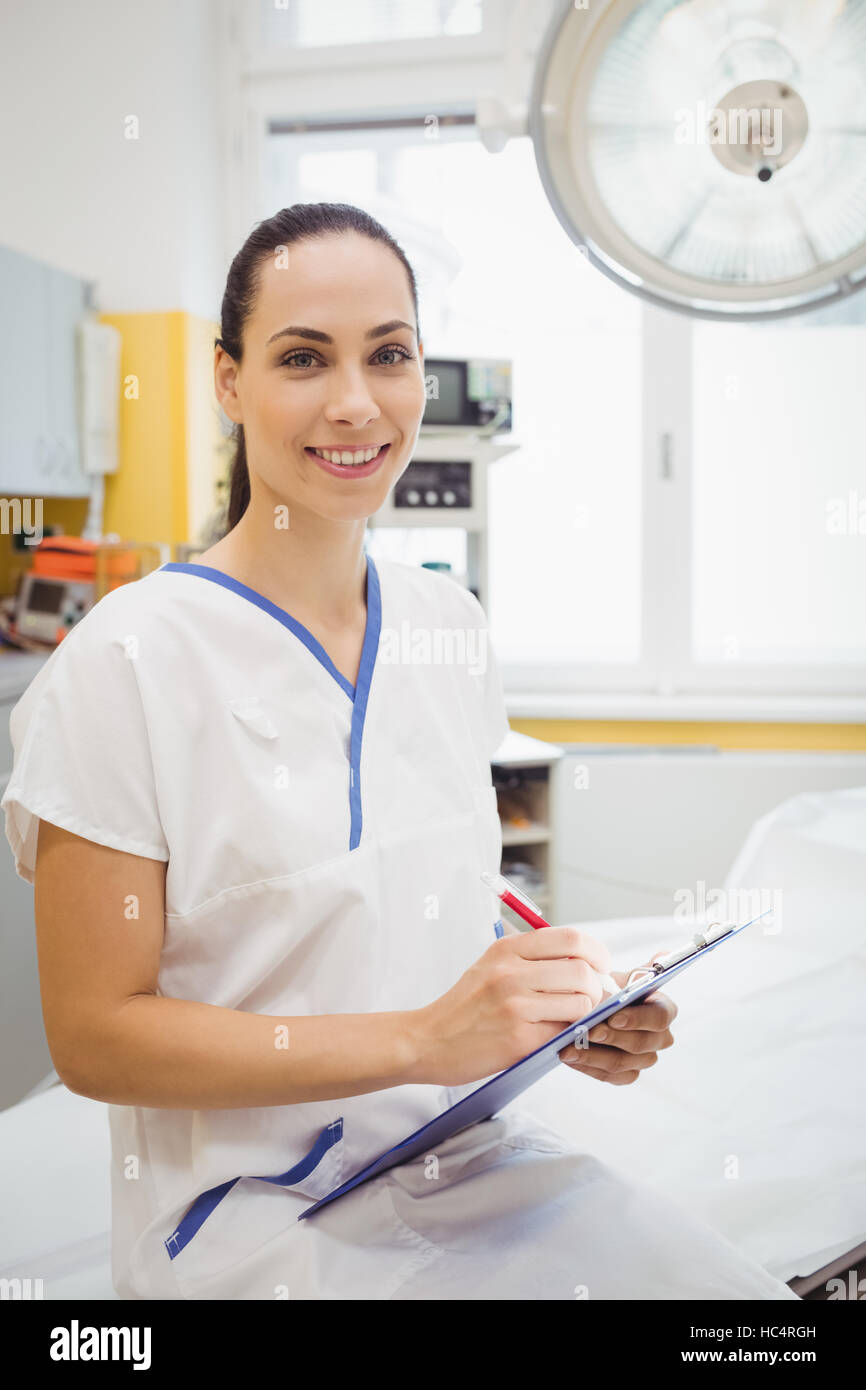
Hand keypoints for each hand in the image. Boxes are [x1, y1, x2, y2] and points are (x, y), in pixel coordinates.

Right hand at [411, 925, 613, 1085]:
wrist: (429, 1040)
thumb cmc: (466, 1006)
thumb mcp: (492, 965)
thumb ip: (532, 958)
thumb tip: (583, 961)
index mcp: (507, 948)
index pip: (570, 938)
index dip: (596, 952)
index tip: (601, 965)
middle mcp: (511, 972)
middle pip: (582, 971)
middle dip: (597, 987)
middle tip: (594, 998)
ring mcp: (515, 1005)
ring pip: (580, 1003)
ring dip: (586, 1013)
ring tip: (574, 1018)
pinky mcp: (519, 1038)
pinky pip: (565, 1032)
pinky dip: (569, 1034)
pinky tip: (557, 1034)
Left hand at [558, 956, 677, 1084]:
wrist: (594, 1008)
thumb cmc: (610, 990)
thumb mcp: (622, 978)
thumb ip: (641, 971)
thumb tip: (663, 955)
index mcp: (664, 1010)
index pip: (659, 1017)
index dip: (637, 1019)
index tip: (613, 1017)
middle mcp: (660, 1038)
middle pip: (640, 1044)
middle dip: (611, 1038)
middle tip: (587, 1031)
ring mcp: (644, 1059)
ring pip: (622, 1063)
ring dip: (593, 1055)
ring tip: (569, 1046)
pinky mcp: (627, 1074)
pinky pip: (609, 1076)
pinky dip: (588, 1066)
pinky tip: (569, 1056)